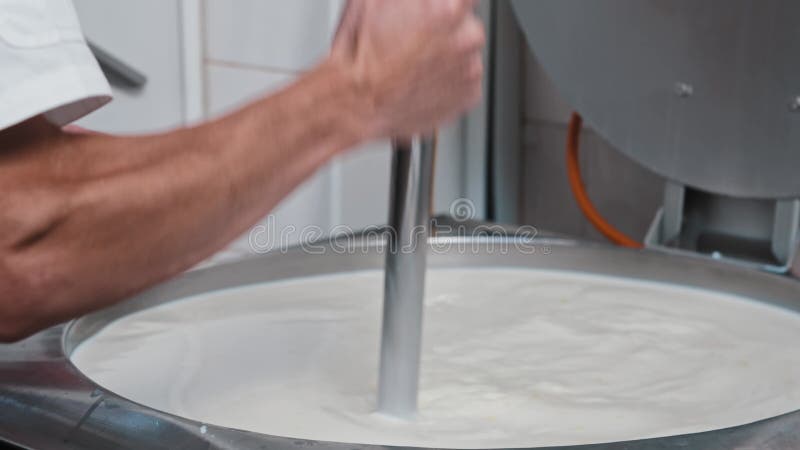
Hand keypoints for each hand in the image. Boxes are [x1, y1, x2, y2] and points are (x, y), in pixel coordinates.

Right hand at [332, 0, 484, 138]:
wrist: (357, 104)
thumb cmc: (362, 57)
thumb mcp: (375, 1)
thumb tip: (417, 1)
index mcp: (449, 12)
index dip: (448, 3)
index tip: (440, 7)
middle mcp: (467, 41)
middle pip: (466, 22)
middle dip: (445, 27)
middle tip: (415, 36)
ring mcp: (471, 71)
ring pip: (466, 53)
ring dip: (447, 55)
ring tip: (415, 63)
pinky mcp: (469, 96)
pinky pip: (465, 80)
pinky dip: (449, 80)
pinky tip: (422, 80)